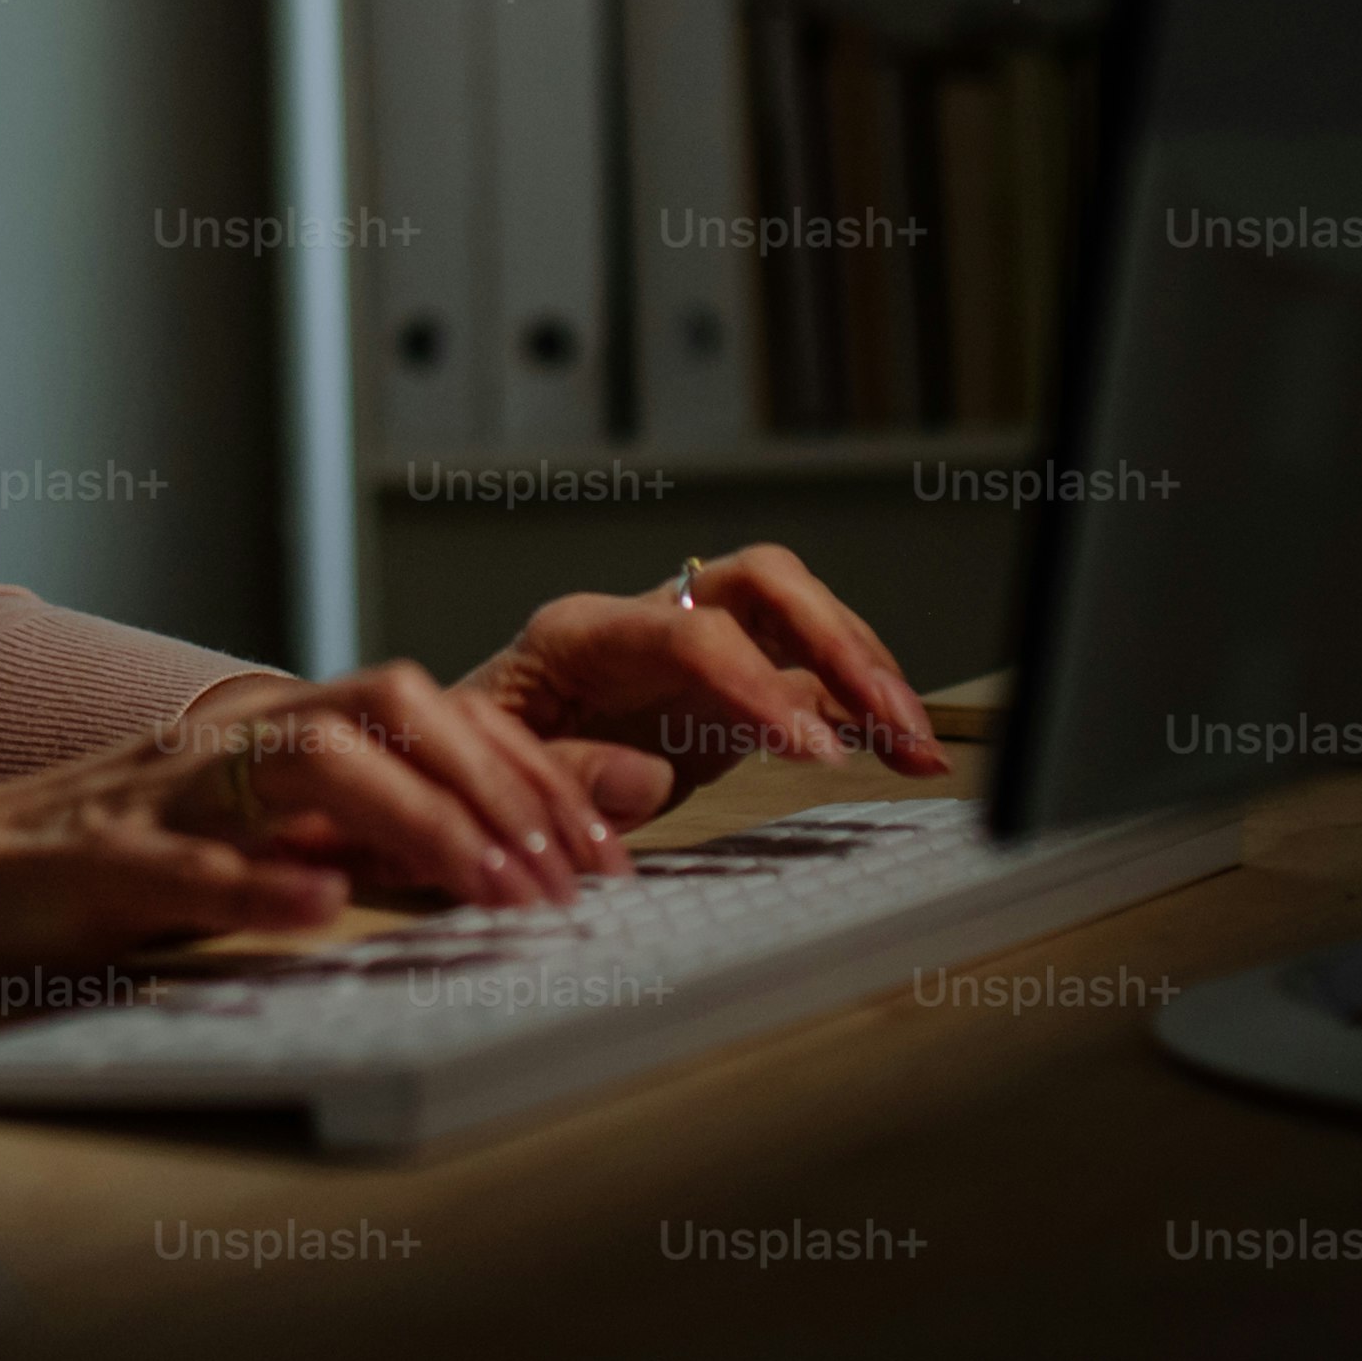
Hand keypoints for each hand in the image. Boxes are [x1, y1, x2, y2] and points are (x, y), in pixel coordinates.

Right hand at [0, 661, 630, 995]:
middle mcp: (224, 746)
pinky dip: (255, 884)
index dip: (529, 761)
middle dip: (498, 781)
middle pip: (388, 709)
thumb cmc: (102, 868)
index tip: (616, 835)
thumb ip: (379, 835)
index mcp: (270, 737)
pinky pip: (181, 864)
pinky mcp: (89, 864)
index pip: (428, 711)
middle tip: (583, 872)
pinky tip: (322, 910)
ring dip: (415, 825)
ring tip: (494, 892)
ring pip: (303, 768)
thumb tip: (525, 840)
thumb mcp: (261, 846)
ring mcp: (157, 796)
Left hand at [456, 543, 949, 805]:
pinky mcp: (720, 693)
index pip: (690, 632)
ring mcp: (690, 650)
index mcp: (580, 634)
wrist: (444, 770)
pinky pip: (805, 678)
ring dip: (866, 671)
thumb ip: (557, 773)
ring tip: (917, 742)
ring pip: (798, 618)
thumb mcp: (473, 775)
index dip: (758, 686)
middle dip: (838, 644)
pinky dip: (857, 708)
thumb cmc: (450, 766)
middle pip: (762, 585)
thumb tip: (649, 775)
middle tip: (892, 718)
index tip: (813, 750)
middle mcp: (646, 622)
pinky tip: (901, 748)